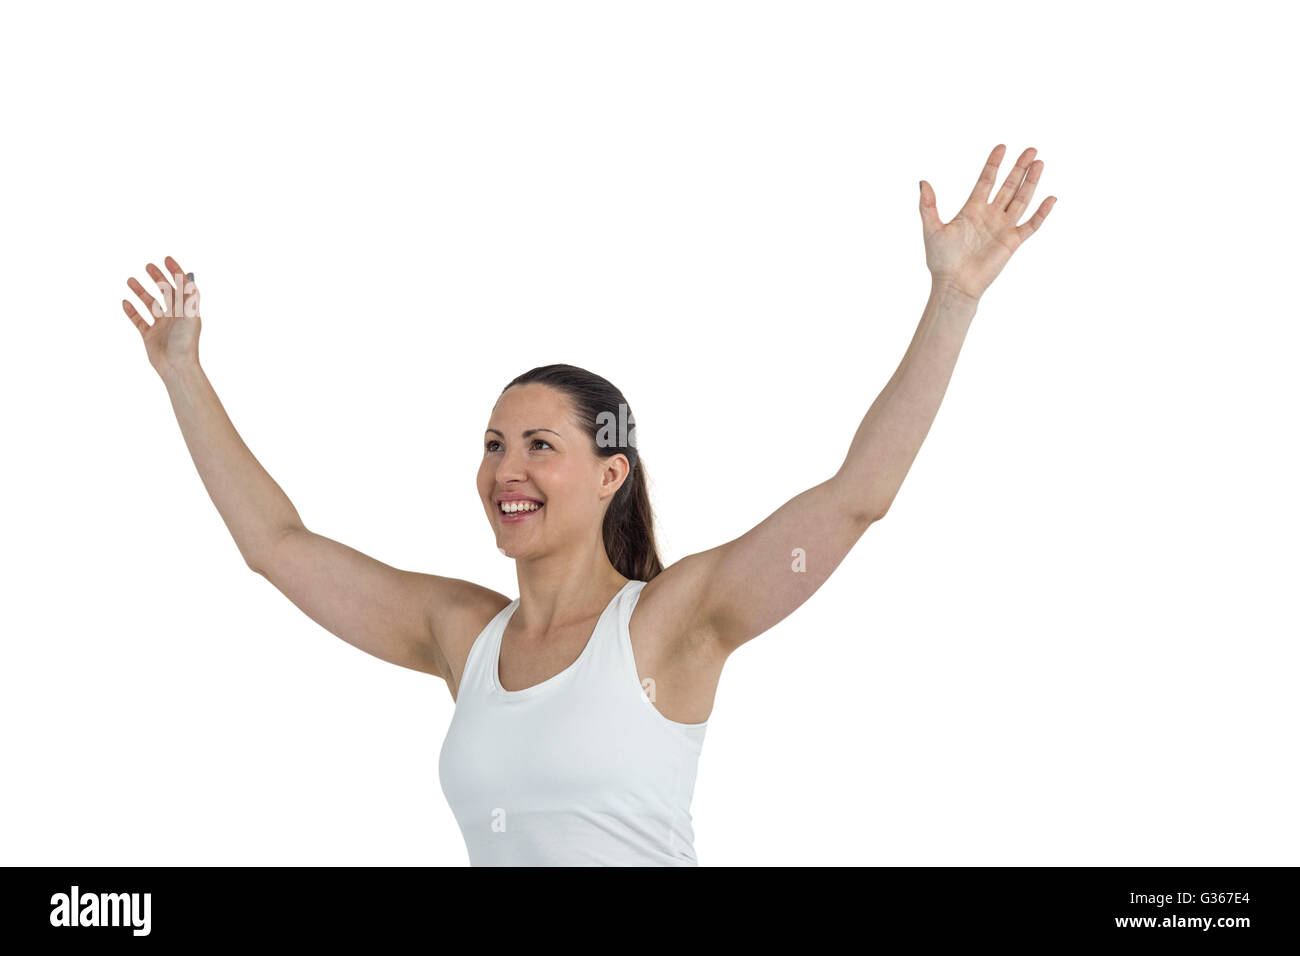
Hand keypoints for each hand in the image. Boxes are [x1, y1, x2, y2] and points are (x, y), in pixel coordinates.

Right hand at [123, 256, 200, 374]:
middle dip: (158, 278)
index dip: (175, 272)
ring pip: (150, 304)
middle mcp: (175, 316)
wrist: (176, 367)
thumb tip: (189, 277)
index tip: (166, 259)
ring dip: (141, 291)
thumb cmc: (185, 343)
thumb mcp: (189, 317)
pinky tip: (124, 302)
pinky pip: (139, 320)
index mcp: (187, 310)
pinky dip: (132, 311)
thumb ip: (189, 297)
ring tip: (130, 280)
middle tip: (148, 266)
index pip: (182, 286)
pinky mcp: (150, 336)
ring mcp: (162, 325)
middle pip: (166, 292)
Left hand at [919, 144, 1055, 302]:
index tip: (1002, 147)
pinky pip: (1031, 225)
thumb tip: (923, 182)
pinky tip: (1051, 198)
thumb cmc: (941, 260)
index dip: (994, 164)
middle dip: (1019, 167)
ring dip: (1031, 182)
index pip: (986, 181)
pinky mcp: (1012, 242)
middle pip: (1008, 186)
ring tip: (1040, 162)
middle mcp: (990, 216)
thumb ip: (928, 205)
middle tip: (1031, 149)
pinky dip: (1042, 212)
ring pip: (1021, 199)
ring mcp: (1002, 228)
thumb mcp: (931, 229)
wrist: (954, 285)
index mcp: (971, 210)